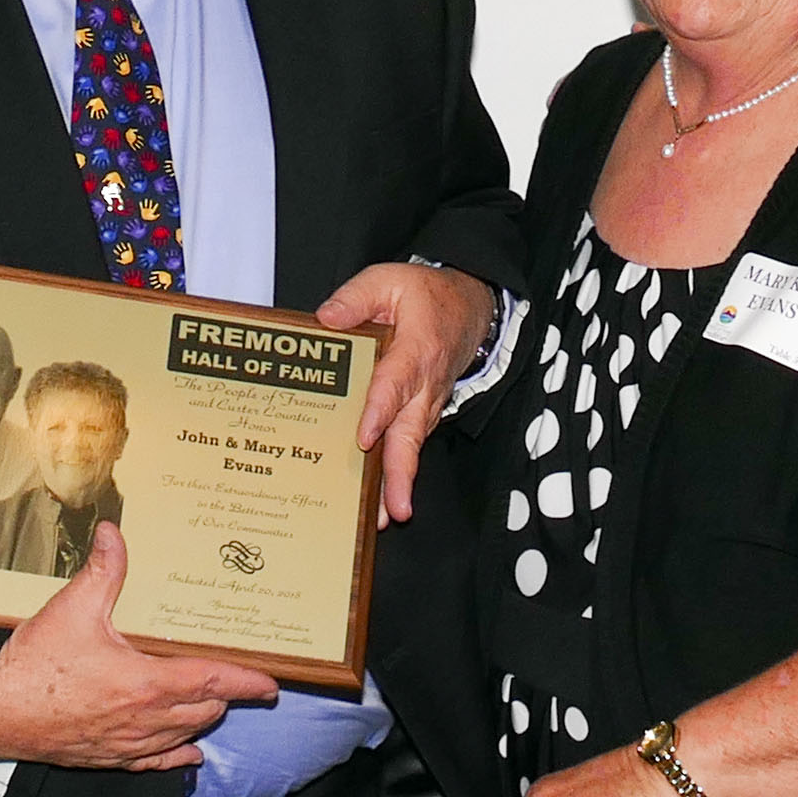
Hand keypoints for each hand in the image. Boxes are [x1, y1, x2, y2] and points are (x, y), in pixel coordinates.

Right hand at [0, 522, 276, 770]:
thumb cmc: (32, 666)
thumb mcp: (72, 608)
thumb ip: (102, 570)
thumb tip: (112, 533)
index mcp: (148, 683)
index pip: (215, 682)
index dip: (247, 682)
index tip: (270, 684)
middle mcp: (146, 720)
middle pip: (206, 710)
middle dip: (223, 695)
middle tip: (233, 679)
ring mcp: (128, 743)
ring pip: (185, 735)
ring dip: (201, 718)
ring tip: (211, 701)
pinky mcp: (109, 758)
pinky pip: (156, 763)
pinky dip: (178, 756)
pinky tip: (190, 752)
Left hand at [317, 261, 499, 524]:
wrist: (469, 308)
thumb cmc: (426, 297)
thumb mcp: (387, 279)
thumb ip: (356, 298)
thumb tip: (328, 319)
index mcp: (416, 348)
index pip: (396, 384)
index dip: (380, 412)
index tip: (365, 438)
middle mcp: (425, 385)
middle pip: (411, 433)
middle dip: (401, 473)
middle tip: (393, 507)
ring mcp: (427, 404)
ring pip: (412, 447)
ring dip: (401, 483)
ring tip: (386, 516)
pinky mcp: (423, 415)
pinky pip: (410, 446)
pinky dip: (399, 475)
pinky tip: (383, 502)